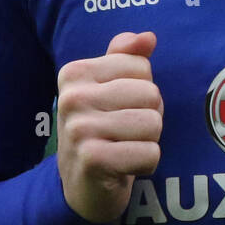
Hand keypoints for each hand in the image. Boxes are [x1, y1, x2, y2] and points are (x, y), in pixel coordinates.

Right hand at [56, 30, 162, 223]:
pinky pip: (150, 153)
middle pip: (150, 94)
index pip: (141, 67)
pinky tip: (124, 167)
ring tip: (124, 148)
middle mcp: (71, 97)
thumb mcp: (109, 88)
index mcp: (74, 72)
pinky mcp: (92, 159)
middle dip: (149, 116)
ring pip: (153, 123)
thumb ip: (126, 57)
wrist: (81, 186)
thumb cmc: (102, 129)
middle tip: (124, 132)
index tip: (120, 107)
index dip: (142, 90)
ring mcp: (79, 129)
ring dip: (148, 141)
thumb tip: (149, 37)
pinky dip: (146, 163)